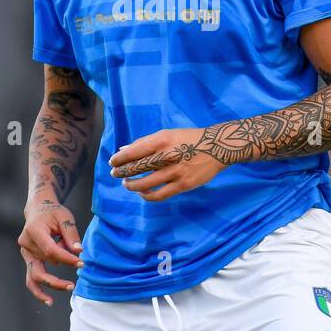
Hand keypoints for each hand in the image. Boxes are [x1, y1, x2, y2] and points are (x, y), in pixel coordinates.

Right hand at [18, 200, 82, 305]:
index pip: (50, 250)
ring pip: (36, 274)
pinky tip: (48, 300)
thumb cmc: (53, 212)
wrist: (38, 209)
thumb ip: (71, 234)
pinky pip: (31, 277)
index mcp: (34, 230)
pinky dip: (38, 290)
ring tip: (67, 289)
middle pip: (44, 263)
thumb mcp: (65, 217)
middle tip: (75, 280)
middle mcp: (26, 243)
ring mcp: (25, 252)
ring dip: (52, 282)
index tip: (80, 263)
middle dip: (60, 271)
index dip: (66, 258)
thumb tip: (78, 252)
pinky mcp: (28, 258)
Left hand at [108, 127, 227, 200]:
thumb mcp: (167, 134)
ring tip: (126, 184)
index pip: (133, 152)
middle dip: (122, 172)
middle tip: (115, 174)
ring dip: (132, 185)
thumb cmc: (189, 138)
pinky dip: (147, 196)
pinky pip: (160, 195)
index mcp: (162, 140)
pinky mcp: (183, 185)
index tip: (113, 162)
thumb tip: (123, 149)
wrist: (217, 147)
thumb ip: (145, 142)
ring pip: (145, 184)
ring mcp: (175, 172)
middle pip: (137, 168)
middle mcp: (167, 156)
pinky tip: (142, 193)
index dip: (120, 159)